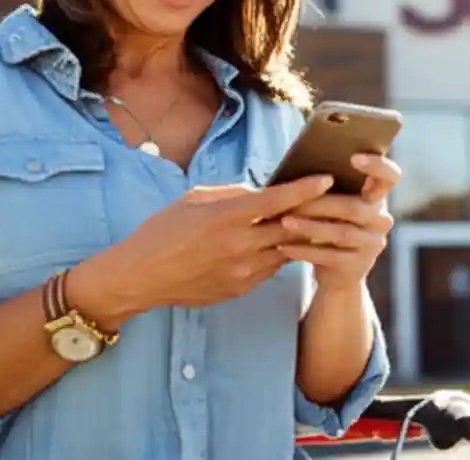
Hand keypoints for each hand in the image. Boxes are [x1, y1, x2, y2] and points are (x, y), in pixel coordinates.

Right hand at [68, 174, 334, 327]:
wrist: (140, 277)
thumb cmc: (163, 231)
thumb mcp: (194, 199)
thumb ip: (233, 194)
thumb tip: (261, 192)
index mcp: (226, 217)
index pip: (276, 201)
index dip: (305, 189)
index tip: (327, 180)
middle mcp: (239, 245)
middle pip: (290, 228)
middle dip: (311, 214)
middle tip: (328, 201)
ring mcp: (241, 271)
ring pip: (285, 251)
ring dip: (296, 237)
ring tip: (308, 223)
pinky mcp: (240, 289)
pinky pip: (270, 269)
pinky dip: (277, 254)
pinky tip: (276, 244)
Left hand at [277, 153, 399, 290]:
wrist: (336, 273)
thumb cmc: (328, 224)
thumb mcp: (333, 203)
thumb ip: (327, 185)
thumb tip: (300, 164)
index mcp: (377, 196)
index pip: (390, 176)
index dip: (377, 165)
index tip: (353, 157)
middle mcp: (381, 219)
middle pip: (354, 207)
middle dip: (319, 203)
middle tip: (291, 199)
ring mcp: (372, 244)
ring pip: (341, 232)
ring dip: (309, 227)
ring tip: (283, 222)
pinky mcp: (358, 266)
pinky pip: (330, 256)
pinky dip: (304, 250)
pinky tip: (283, 246)